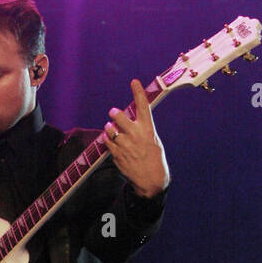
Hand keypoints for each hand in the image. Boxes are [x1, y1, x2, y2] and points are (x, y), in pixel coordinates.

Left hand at [104, 79, 169, 197]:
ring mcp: (125, 145)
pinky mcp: (117, 154)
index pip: (143, 106)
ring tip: (112, 130)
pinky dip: (107, 140)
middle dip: (115, 114)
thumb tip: (130, 120)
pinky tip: (112, 141)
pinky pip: (107, 142)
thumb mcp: (153, 140)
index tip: (134, 82)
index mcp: (148, 129)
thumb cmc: (154, 159)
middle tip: (114, 113)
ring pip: (110, 129)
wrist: (151, 180)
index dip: (138, 92)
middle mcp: (136, 134)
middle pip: (119, 116)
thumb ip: (142, 129)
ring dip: (109, 128)